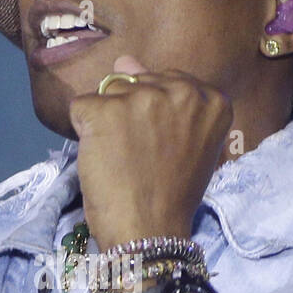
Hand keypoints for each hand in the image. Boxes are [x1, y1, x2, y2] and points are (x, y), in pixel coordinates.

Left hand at [67, 55, 231, 252]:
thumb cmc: (171, 195)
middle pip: (138, 84)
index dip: (156, 114)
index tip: (162, 146)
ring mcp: (141, 98)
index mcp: (212, 98)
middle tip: (141, 156)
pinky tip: (102, 161)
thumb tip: (125, 59)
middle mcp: (181, 90)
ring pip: (109, 94)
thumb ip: (163, 96)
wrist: (148, 233)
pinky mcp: (103, 111)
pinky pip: (81, 109)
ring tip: (123, 160)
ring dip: (108, 125)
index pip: (167, 81)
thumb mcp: (186, 142)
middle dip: (132, 115)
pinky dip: (83, 134)